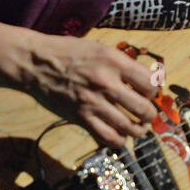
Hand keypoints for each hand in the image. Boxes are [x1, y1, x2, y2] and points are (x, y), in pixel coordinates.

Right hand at [19, 32, 160, 147]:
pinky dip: (118, 141)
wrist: (35, 63)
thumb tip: (146, 78)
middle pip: (143, 109)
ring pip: (129, 128)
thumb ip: (123, 63)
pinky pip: (107, 138)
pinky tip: (120, 136)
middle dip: (150, 115)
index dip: (154, 91)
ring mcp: (93, 102)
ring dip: (138, 131)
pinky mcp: (81, 117)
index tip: (150, 94)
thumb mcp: (100, 48)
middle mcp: (106, 82)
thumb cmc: (69, 52)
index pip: (150, 83)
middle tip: (147, 114)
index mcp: (114, 61)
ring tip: (138, 128)